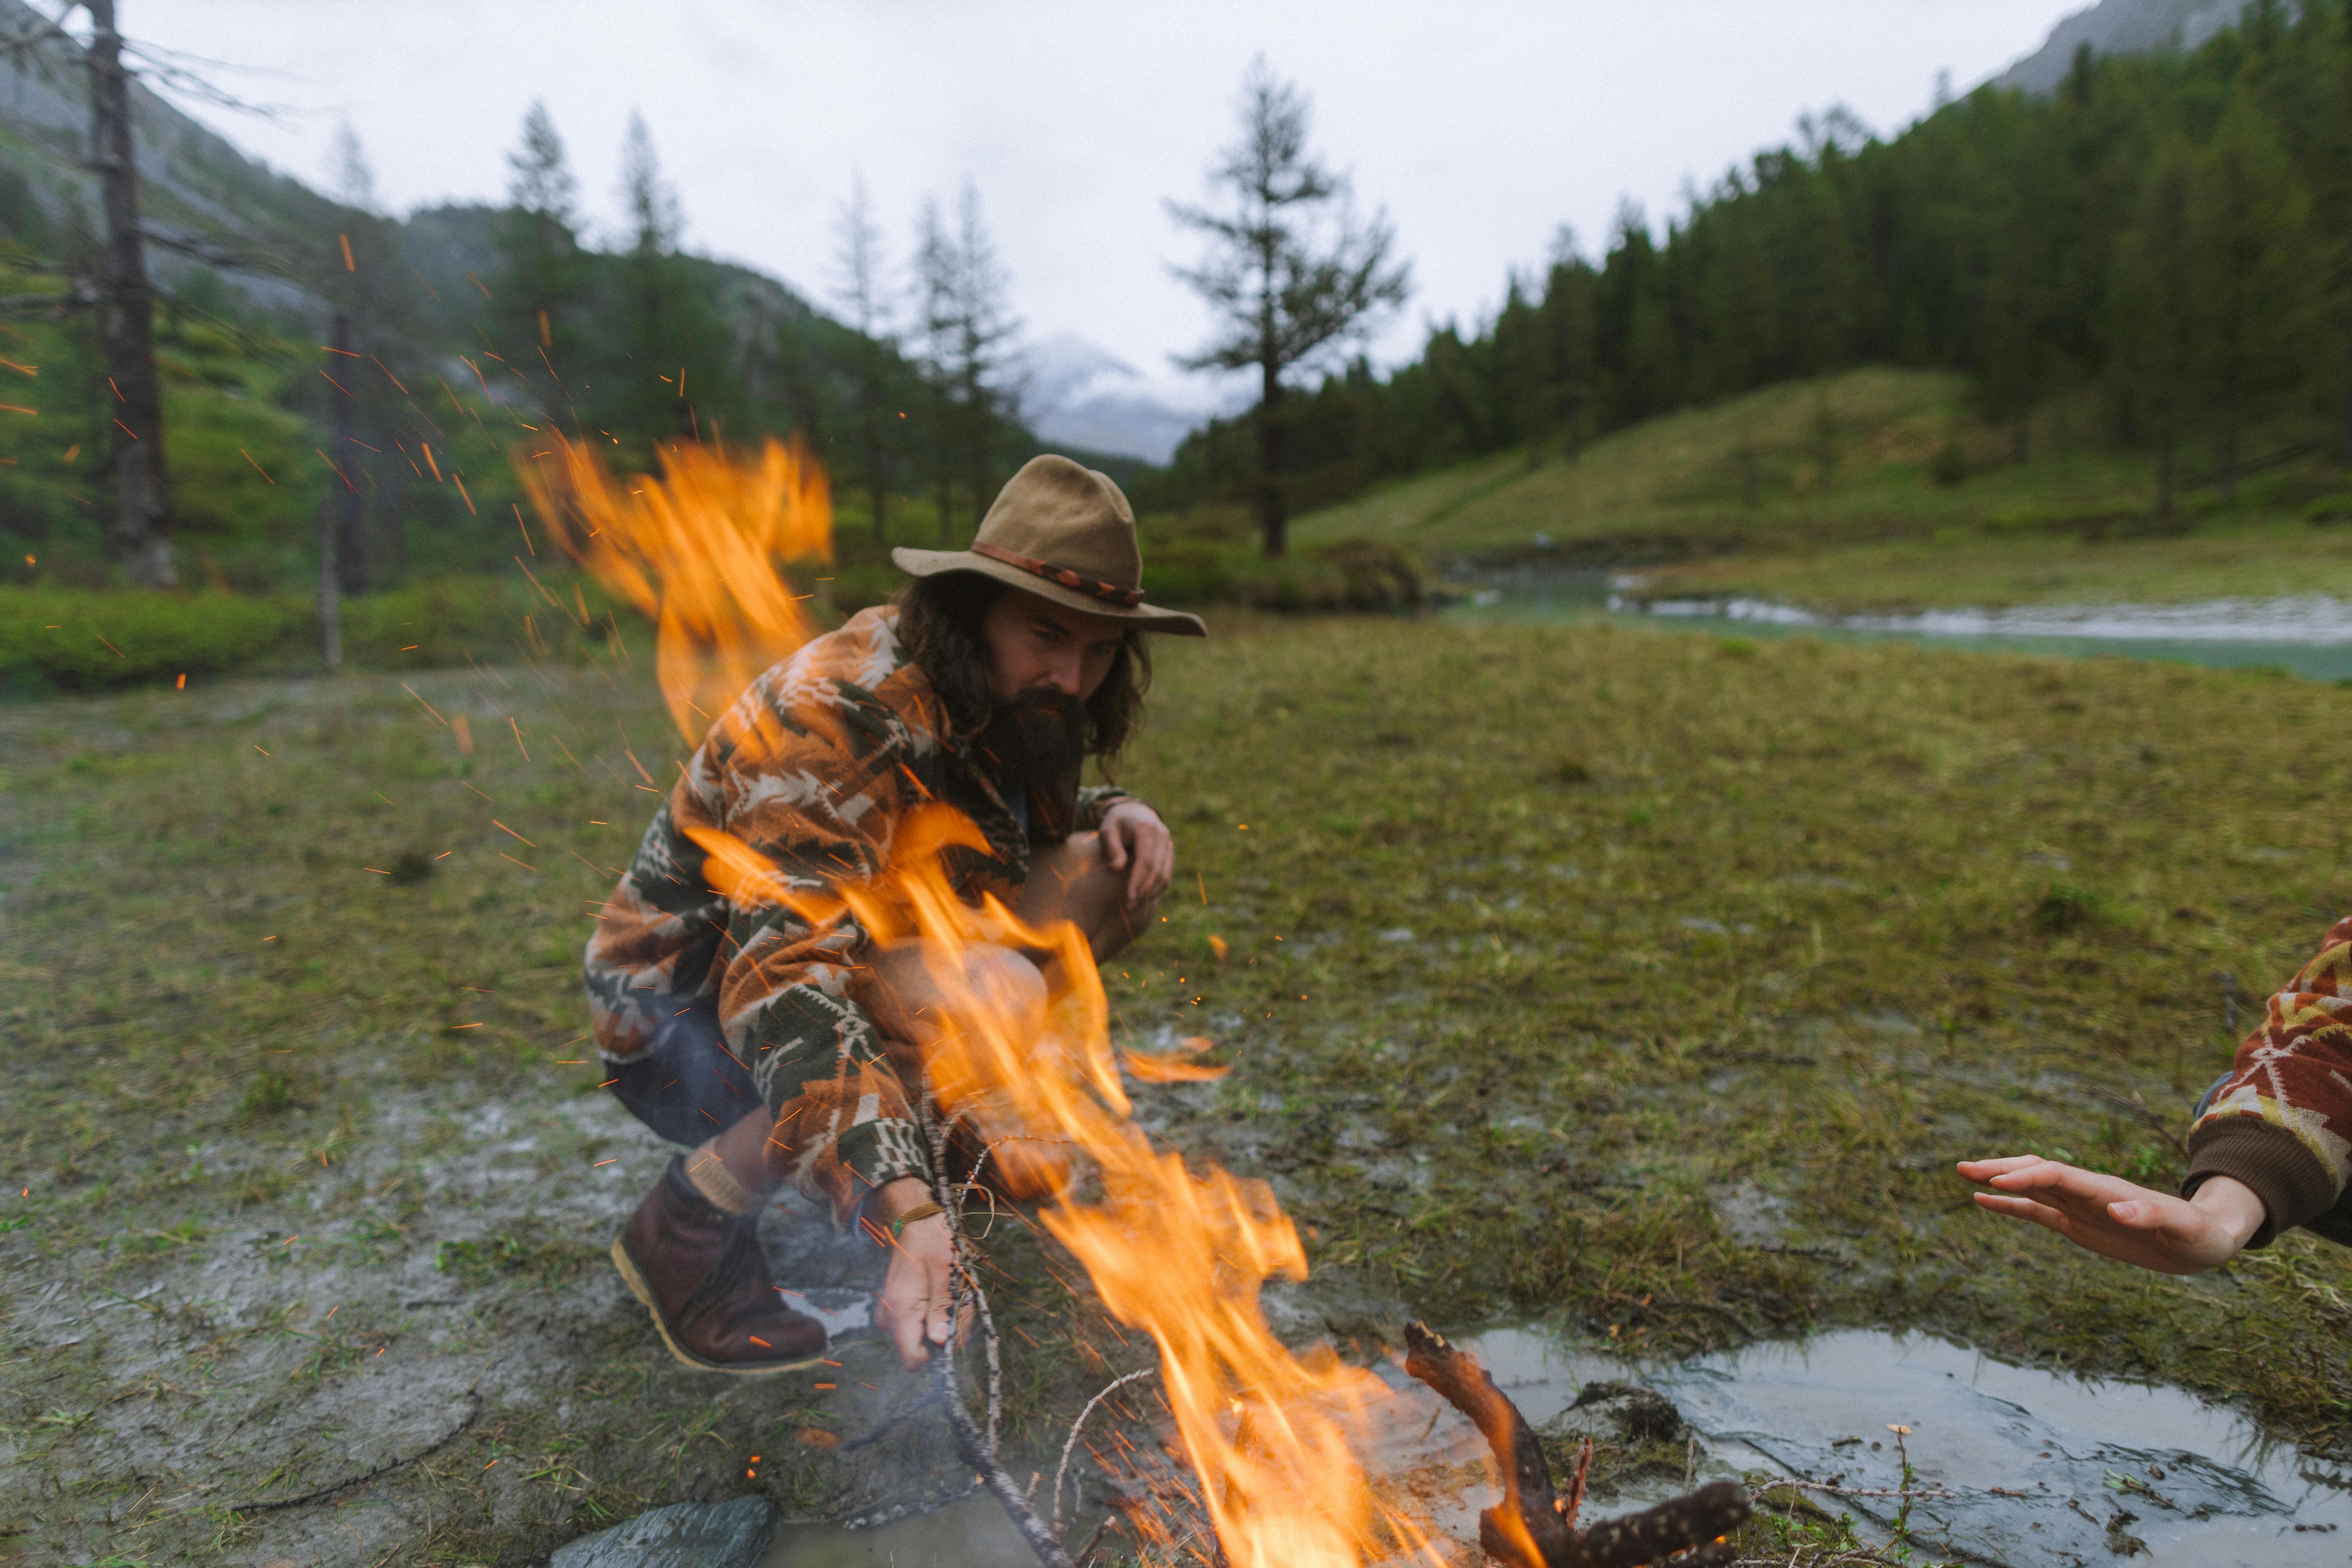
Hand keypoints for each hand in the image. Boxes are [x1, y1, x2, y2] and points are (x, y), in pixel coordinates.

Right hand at [870, 1177, 961, 1368]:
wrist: (918, 1222)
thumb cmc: (935, 1242)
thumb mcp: (947, 1272)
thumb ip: (943, 1308)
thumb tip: (940, 1342)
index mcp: (900, 1309)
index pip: (913, 1359)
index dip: (938, 1354)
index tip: (954, 1328)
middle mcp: (889, 1318)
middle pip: (922, 1350)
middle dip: (945, 1332)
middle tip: (956, 1299)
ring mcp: (891, 1316)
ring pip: (923, 1339)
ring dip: (943, 1321)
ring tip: (949, 1290)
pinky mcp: (897, 1312)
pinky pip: (920, 1327)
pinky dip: (936, 1315)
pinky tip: (941, 1292)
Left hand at [1099, 800, 1172, 907]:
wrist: (1132, 811)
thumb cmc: (1116, 823)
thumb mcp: (1107, 831)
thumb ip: (1113, 848)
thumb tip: (1118, 868)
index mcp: (1146, 828)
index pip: (1146, 860)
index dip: (1138, 880)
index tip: (1128, 897)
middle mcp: (1162, 835)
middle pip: (1157, 870)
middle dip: (1144, 890)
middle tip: (1129, 905)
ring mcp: (1168, 843)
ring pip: (1165, 874)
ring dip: (1151, 892)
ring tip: (1135, 904)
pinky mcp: (1170, 851)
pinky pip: (1167, 873)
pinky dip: (1157, 887)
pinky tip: (1144, 896)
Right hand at [1958, 1156, 2266, 1274]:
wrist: (2204, 1241)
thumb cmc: (2198, 1234)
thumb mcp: (2183, 1228)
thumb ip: (2152, 1215)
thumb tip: (2117, 1209)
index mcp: (2107, 1190)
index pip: (2059, 1176)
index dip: (2028, 1177)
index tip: (1997, 1181)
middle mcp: (2088, 1193)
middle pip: (2037, 1172)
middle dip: (2002, 1169)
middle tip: (1965, 1168)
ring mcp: (2080, 1207)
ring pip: (2031, 1187)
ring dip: (1999, 1180)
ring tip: (1965, 1174)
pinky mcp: (2079, 1225)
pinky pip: (2037, 1212)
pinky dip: (2010, 1205)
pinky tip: (1984, 1202)